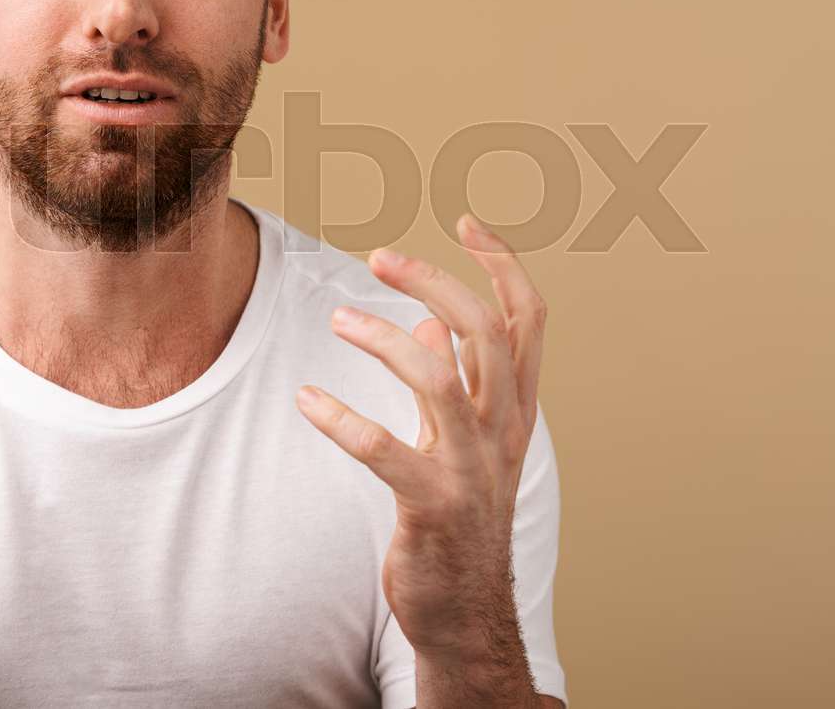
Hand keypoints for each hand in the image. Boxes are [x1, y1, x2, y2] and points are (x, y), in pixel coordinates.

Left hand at [295, 213, 546, 661]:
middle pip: (487, 332)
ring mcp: (470, 469)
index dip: (503, 264)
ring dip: (385, 339)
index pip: (527, 320)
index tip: (470, 220)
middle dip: (436, 281)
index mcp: (513, 411)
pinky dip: (340, 417)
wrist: (464, 613)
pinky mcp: (430, 505)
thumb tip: (433, 324)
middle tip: (380, 257)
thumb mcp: (462, 442)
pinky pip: (383, 450)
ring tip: (338, 318)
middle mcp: (502, 432)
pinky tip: (308, 399)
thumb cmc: (458, 517)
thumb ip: (454, 382)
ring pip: (439, 378)